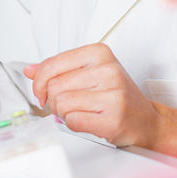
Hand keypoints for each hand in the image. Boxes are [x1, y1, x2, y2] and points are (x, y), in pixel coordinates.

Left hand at [23, 43, 159, 147]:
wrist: (147, 120)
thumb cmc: (116, 96)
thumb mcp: (89, 73)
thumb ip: (58, 69)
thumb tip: (29, 70)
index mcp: (99, 52)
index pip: (52, 64)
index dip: (39, 82)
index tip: (42, 91)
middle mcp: (108, 69)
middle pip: (54, 86)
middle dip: (54, 100)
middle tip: (68, 105)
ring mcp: (113, 93)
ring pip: (61, 104)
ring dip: (64, 114)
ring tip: (81, 112)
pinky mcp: (113, 118)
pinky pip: (73, 121)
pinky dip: (74, 125)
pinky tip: (89, 121)